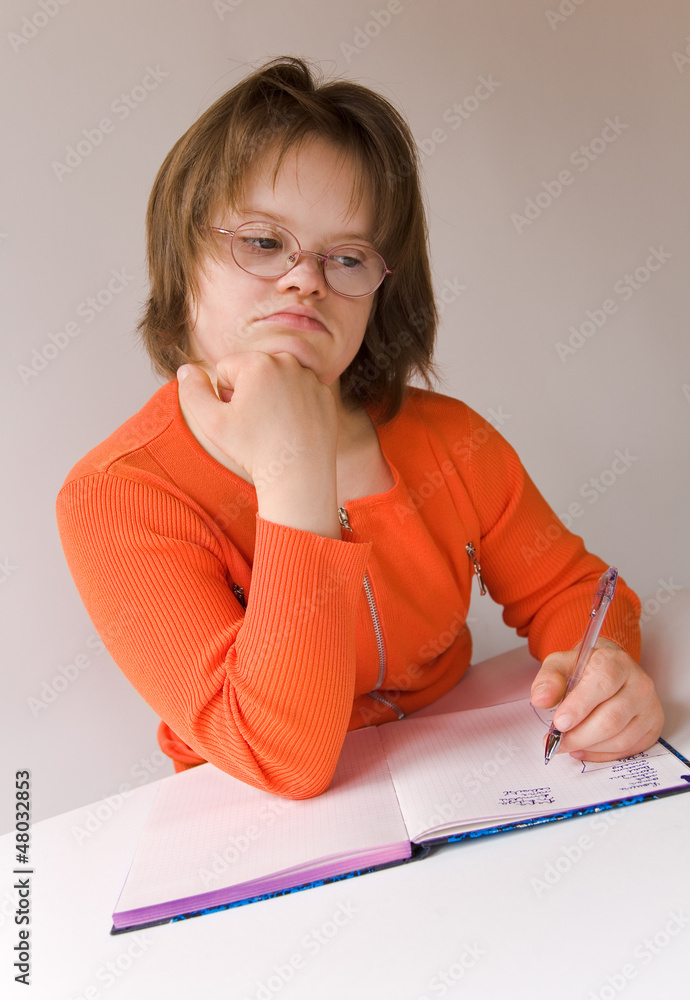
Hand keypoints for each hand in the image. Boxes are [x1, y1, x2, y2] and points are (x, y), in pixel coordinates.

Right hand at [177, 352, 338, 489]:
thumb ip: (192, 391)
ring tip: (274, 427)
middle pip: (252, 371)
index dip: (225, 395)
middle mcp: (288, 362)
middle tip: (257, 424)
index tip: (239, 417)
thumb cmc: (252, 449)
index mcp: (258, 362)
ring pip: (276, 381)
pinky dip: (294, 407)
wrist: (298, 476)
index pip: (226, 368)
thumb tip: (186, 368)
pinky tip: (293, 429)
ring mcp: (310, 378)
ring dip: (271, 398)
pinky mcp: (325, 394)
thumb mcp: (211, 422)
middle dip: (248, 392)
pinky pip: (299, 393)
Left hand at [530, 638, 663, 760]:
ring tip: (568, 744)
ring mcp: (649, 706)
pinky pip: (628, 749)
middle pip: (611, 719)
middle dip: (580, 735)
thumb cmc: (585, 669)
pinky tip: (584, 748)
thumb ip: (548, 679)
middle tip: (557, 741)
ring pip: (620, 738)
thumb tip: (540, 699)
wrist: (609, 669)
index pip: (602, 685)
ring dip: (589, 746)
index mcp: (616, 663)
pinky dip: (602, 754)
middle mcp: (639, 684)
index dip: (579, 707)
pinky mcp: (652, 726)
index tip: (559, 723)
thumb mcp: (560, 664)